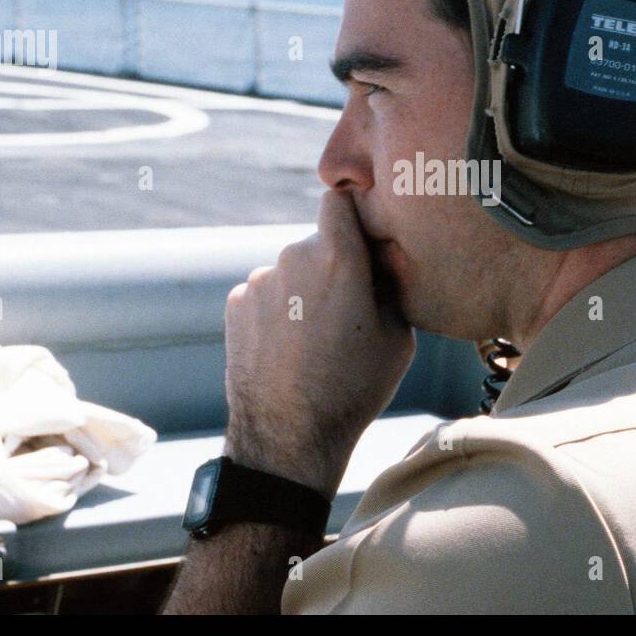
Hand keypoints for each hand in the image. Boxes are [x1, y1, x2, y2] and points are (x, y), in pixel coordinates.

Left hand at [222, 190, 415, 497]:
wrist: (289, 436)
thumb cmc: (354, 388)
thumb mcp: (399, 335)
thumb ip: (391, 283)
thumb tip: (385, 256)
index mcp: (338, 257)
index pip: (340, 199)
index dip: (352, 213)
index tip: (362, 235)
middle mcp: (293, 258)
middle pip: (318, 242)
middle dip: (333, 264)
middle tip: (348, 310)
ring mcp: (259, 280)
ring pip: (291, 270)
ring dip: (304, 290)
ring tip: (316, 339)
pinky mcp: (235, 303)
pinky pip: (267, 293)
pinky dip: (279, 310)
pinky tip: (290, 348)